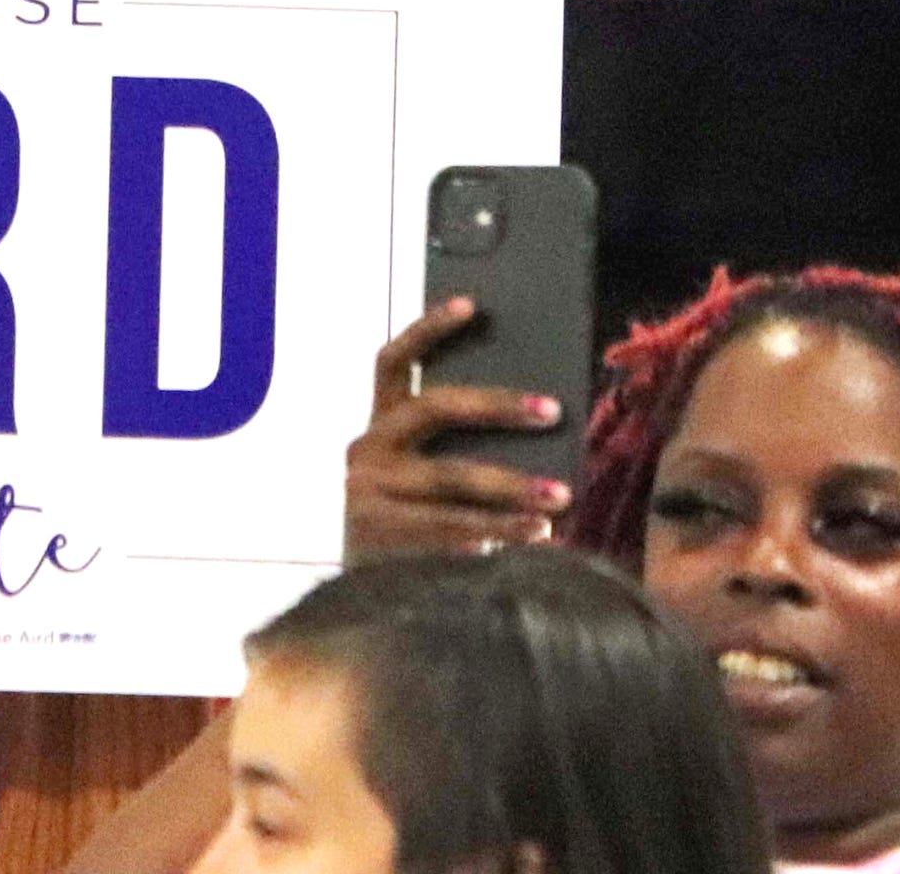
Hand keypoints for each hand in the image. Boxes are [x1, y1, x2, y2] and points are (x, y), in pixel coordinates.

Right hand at [342, 300, 570, 561]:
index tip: (471, 305)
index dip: (427, 330)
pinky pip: (445, 533)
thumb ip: (444, 451)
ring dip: (510, 489)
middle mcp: (369, 452)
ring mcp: (371, 495)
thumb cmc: (394, 526)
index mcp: (377, 428)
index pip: (392, 363)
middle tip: (552, 411)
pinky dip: (490, 537)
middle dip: (498, 407)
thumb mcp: (406, 477)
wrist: (340, 595)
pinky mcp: (379, 540)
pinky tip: (527, 544)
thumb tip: (527, 423)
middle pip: (435, 409)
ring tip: (559, 501)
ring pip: (450, 480)